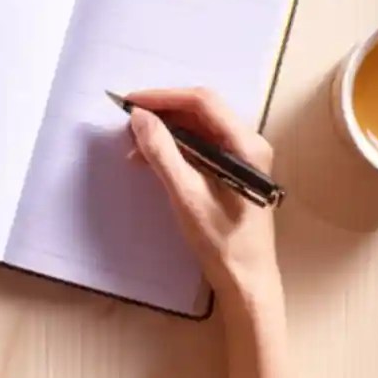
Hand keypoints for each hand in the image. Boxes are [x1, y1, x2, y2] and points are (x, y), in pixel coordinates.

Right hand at [126, 88, 280, 303]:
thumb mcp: (186, 196)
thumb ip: (163, 153)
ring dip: (166, 132)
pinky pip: (201, 147)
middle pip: (201, 112)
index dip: (164, 97)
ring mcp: (243, 157)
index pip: (203, 102)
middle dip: (163, 113)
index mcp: (246, 145)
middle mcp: (249, 144)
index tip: (131, 103)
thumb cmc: (221, 242)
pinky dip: (175, 148)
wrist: (246, 279)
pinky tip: (152, 160)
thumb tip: (140, 119)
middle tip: (129, 123)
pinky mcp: (233, 171)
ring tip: (135, 146)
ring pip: (199, 129)